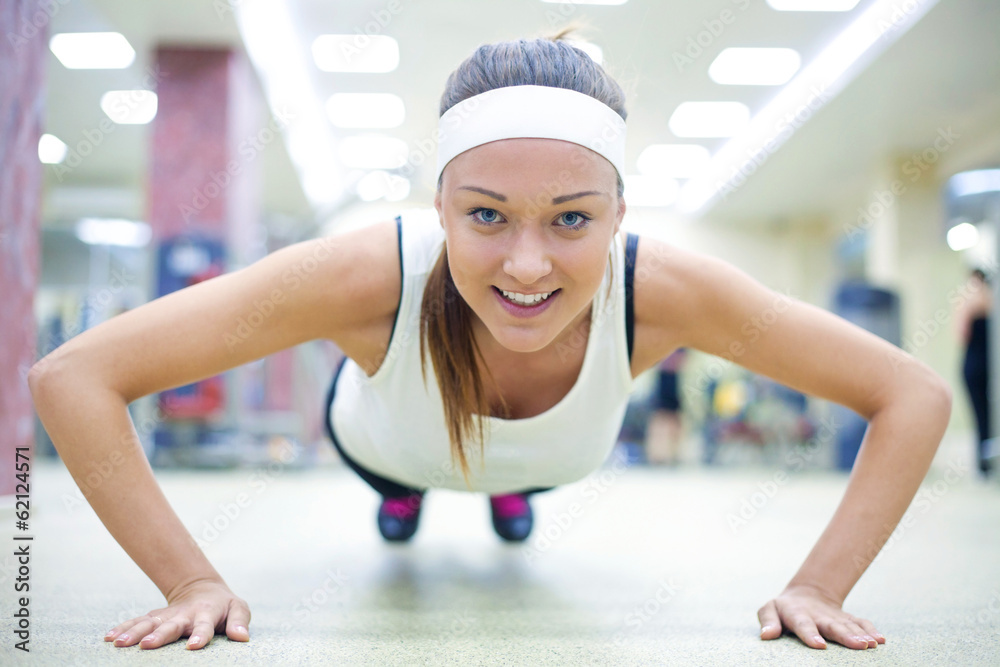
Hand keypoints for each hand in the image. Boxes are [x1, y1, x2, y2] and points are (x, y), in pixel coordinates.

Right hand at [104, 579, 250, 649]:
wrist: (203, 589)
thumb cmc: (224, 606)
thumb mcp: (238, 609)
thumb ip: (239, 622)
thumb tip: (242, 637)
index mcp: (206, 614)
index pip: (205, 626)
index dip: (200, 636)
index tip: (193, 647)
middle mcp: (184, 614)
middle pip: (171, 625)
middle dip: (159, 635)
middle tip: (147, 645)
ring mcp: (167, 615)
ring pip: (149, 623)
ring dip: (134, 632)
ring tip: (119, 643)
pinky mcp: (154, 617)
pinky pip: (136, 622)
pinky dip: (123, 628)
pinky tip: (109, 638)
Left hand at [757, 584, 884, 649]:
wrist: (806, 593)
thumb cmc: (783, 608)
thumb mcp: (769, 609)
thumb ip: (767, 621)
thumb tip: (766, 636)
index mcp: (797, 614)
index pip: (803, 625)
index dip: (811, 635)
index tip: (820, 646)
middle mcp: (819, 616)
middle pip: (833, 626)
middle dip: (846, 636)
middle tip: (859, 646)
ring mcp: (835, 617)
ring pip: (849, 626)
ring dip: (861, 635)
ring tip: (872, 645)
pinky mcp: (847, 619)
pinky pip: (861, 623)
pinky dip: (871, 630)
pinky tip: (881, 640)